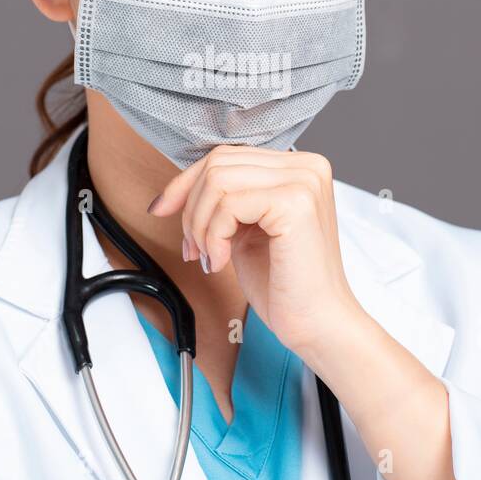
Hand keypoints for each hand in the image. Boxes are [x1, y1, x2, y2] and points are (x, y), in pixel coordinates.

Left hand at [146, 145, 359, 356]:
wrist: (318, 324)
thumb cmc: (285, 285)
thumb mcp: (246, 229)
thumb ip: (224, 201)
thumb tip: (174, 191)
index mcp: (299, 167)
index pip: (226, 156)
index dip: (186, 183)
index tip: (162, 209)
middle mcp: (306, 166)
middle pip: (218, 164)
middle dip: (191, 208)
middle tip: (193, 248)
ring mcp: (304, 181)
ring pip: (217, 181)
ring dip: (200, 224)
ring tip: (209, 256)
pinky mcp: (295, 203)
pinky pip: (228, 204)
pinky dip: (214, 236)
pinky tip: (222, 261)